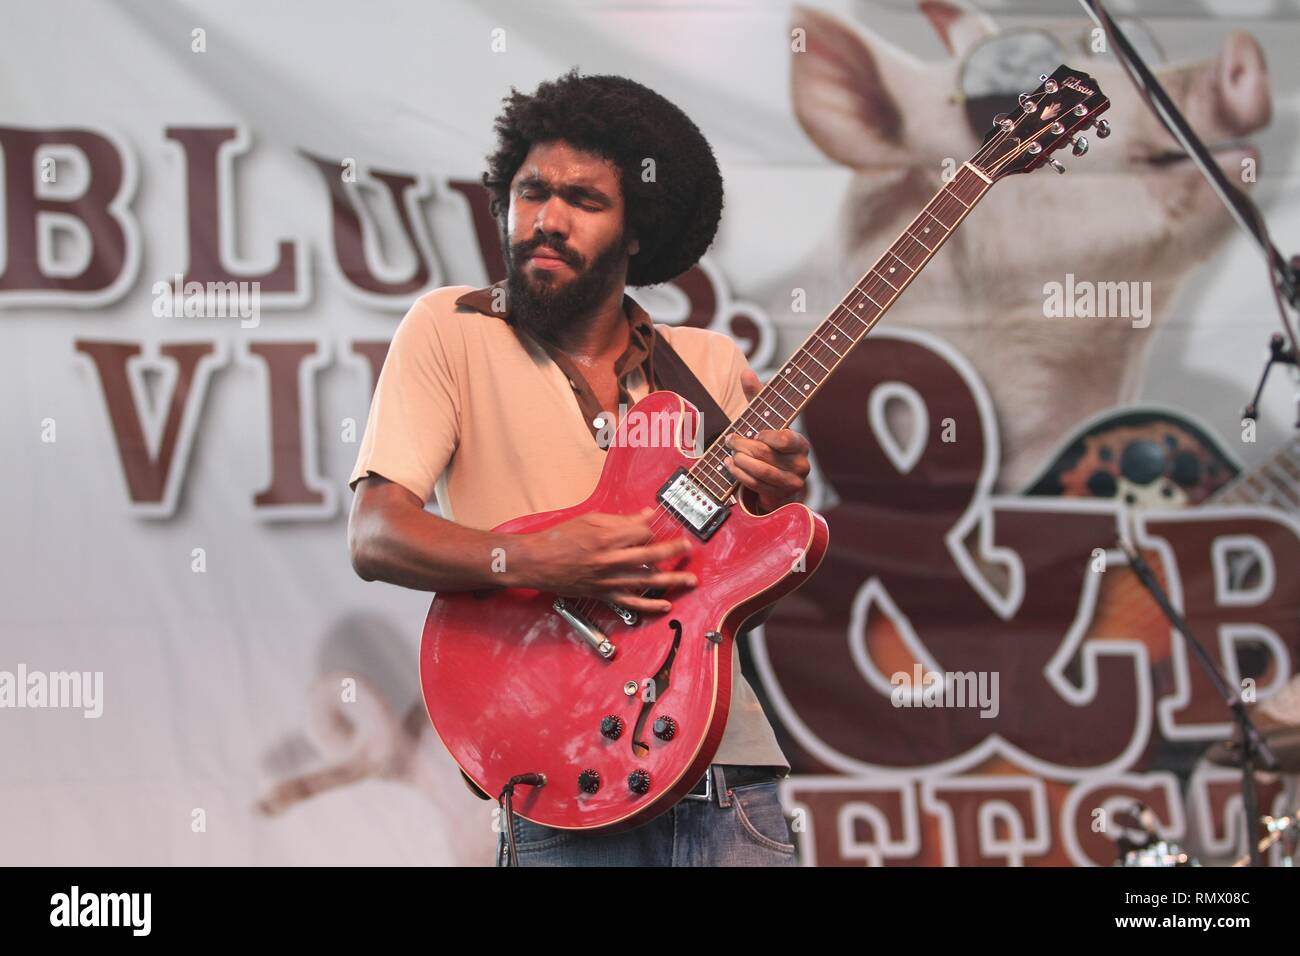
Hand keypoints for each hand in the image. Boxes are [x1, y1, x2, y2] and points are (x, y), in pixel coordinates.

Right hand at [515, 507, 694, 612]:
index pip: (641, 533)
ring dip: (671, 581)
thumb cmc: (560, 538)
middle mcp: (609, 560)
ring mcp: (607, 580)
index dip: (650, 529)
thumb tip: (646, 515)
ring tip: (690, 580)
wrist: (537, 562)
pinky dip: (649, 605)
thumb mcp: (589, 520)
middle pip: (650, 556)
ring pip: (646, 581)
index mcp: (605, 538)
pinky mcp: (603, 594)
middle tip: (688, 548)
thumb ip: (620, 520)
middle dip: (672, 551)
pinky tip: (665, 605)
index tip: (655, 527)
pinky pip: (630, 602)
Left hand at [724, 367, 810, 513]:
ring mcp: (793, 482)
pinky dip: (740, 474)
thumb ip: (757, 397)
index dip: (765, 435)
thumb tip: (746, 372)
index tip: (753, 432)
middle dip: (742, 445)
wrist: (773, 481)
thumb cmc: (767, 446)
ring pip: (761, 470)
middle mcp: (802, 464)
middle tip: (730, 440)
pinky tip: (730, 466)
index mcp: (800, 443)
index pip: (785, 438)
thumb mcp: (763, 420)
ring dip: (740, 460)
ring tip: (730, 453)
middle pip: (766, 453)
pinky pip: (756, 485)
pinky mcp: (780, 496)